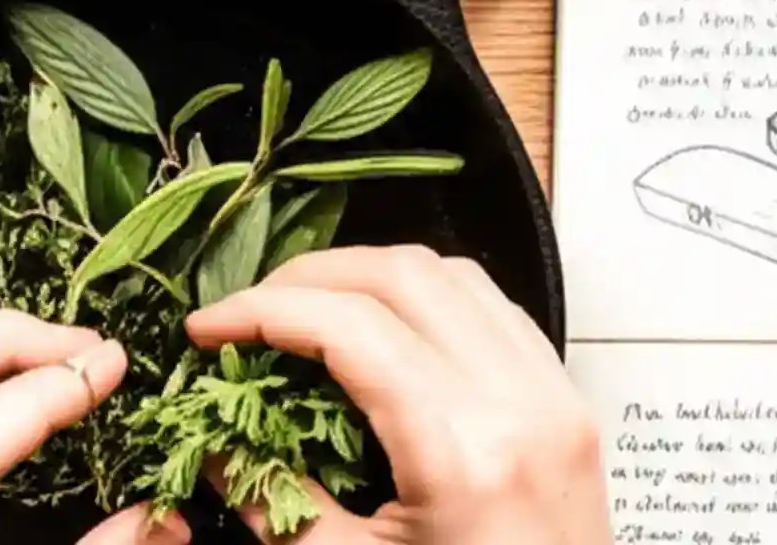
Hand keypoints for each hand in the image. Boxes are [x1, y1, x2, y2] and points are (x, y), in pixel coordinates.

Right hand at [184, 244, 612, 544]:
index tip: (209, 328)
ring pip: (453, 275)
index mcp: (461, 453)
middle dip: (310, 277)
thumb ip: (274, 502)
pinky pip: (493, 308)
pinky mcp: (567, 401)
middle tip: (252, 312)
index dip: (263, 311)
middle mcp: (519, 404)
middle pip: (403, 276)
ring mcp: (554, 395)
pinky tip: (387, 328)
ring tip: (311, 310)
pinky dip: (428, 298)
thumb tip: (213, 442)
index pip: (350, 327)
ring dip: (370, 276)